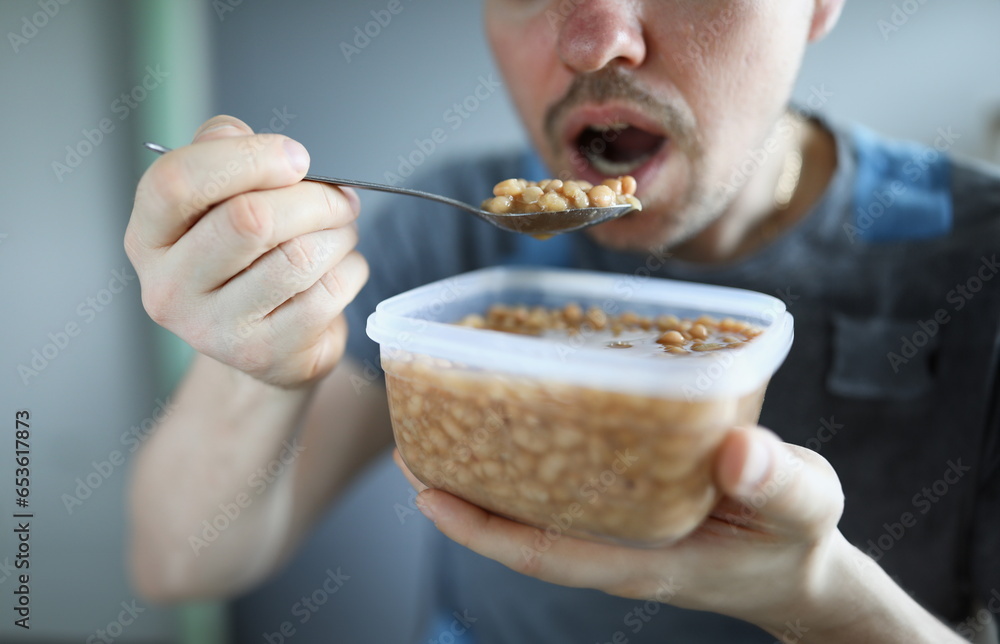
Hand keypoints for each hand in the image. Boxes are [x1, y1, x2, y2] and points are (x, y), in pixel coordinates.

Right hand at [125, 116, 368, 386]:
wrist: (262, 348)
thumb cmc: (245, 262)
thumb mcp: (219, 201)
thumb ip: (220, 153)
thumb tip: (238, 136)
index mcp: (149, 237)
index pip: (177, 181)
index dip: (246, 158)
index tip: (294, 157)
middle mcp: (170, 288)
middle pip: (250, 219)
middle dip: (313, 198)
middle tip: (339, 198)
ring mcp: (214, 329)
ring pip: (298, 256)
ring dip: (339, 234)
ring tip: (341, 232)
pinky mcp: (265, 354)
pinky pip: (327, 293)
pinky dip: (350, 270)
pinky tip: (341, 268)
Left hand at [395, 425, 850, 633]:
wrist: (802, 564)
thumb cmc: (797, 537)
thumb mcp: (804, 505)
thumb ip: (777, 482)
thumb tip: (737, 452)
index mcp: (641, 558)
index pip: (544, 552)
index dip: (481, 529)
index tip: (426, 496)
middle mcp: (615, 546)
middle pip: (521, 529)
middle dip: (462, 495)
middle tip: (410, 446)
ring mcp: (617, 530)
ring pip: (535, 509)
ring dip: (486, 474)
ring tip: (439, 428)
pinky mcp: (626, 508)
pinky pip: (563, 488)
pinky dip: (529, 458)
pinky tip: (515, 421)